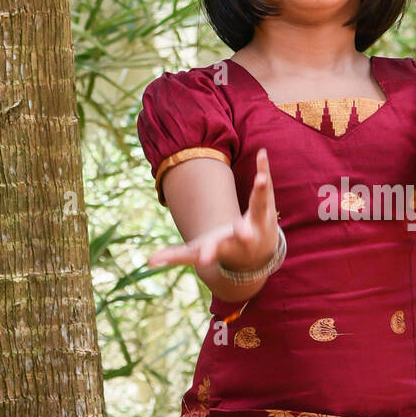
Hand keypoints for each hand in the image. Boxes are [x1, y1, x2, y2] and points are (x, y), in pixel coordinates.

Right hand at [147, 148, 278, 276]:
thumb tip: (149, 262)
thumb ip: (176, 256)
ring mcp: (259, 220)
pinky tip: (261, 153)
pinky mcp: (267, 205)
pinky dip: (263, 169)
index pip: (213, 250)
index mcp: (225, 246)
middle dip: (243, 233)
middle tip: (247, 234)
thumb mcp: (201, 253)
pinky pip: (266, 184)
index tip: (205, 259)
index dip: (208, 253)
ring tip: (261, 179)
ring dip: (260, 192)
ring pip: (260, 204)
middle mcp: (245, 236)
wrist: (259, 252)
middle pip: (242, 233)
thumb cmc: (224, 249)